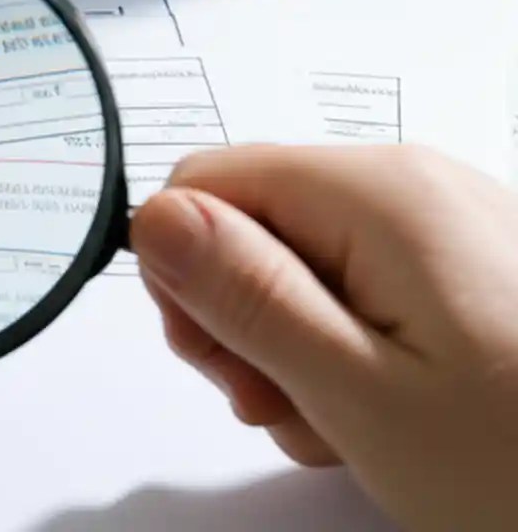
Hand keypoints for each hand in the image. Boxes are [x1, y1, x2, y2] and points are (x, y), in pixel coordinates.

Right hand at [131, 144, 517, 530]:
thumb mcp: (355, 390)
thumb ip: (245, 295)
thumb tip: (153, 218)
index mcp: (378, 194)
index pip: (202, 184)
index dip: (184, 273)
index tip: (218, 357)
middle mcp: (409, 188)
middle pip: (247, 227)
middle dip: (239, 324)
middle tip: (282, 404)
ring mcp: (438, 228)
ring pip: (294, 269)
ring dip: (288, 355)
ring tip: (344, 425)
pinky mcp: (457, 269)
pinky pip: (353, 293)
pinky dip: (341, 356)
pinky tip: (380, 415)